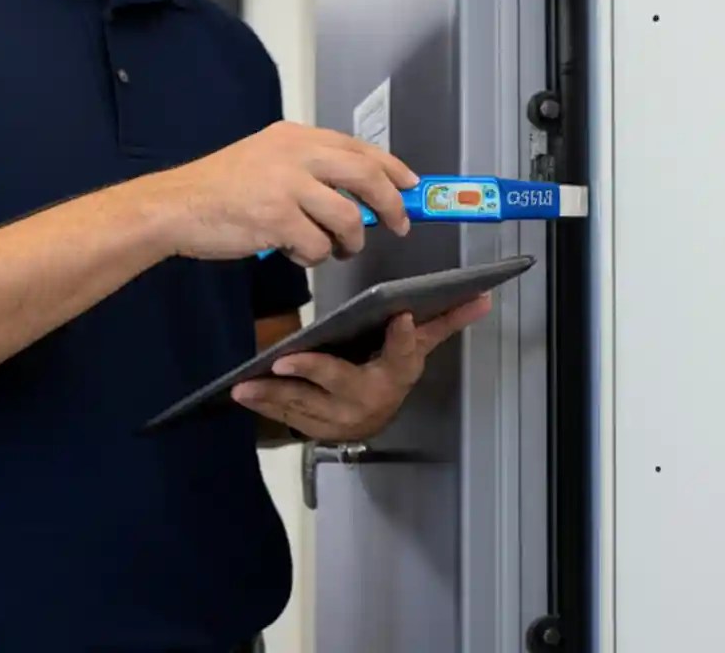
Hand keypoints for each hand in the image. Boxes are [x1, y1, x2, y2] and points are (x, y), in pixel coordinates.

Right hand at [142, 121, 417, 265]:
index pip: (359, 147)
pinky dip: (313, 256)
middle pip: (366, 176)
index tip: (411, 185)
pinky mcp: (276, 218)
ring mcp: (286, 185)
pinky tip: (294, 251)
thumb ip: (311, 170)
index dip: (392, 168)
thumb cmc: (220, 189)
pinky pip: (318, 245)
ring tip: (334, 248)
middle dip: (391, 205)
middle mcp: (295, 154)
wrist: (174, 206)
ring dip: (348, 241)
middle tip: (399, 225)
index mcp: (296, 136)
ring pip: (347, 218)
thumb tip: (361, 196)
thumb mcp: (267, 159)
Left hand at [232, 295, 492, 441]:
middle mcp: (371, 399)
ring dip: (272, 396)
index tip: (400, 314)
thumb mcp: (418, 349)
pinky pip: (288, 416)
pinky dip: (264, 406)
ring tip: (245, 382)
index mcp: (397, 372)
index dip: (404, 336)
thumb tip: (483, 297)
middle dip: (311, 373)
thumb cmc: (391, 372)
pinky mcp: (315, 428)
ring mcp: (341, 418)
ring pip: (304, 404)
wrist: (373, 419)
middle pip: (339, 382)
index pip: (405, 352)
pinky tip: (241, 392)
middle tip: (284, 362)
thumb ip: (446, 323)